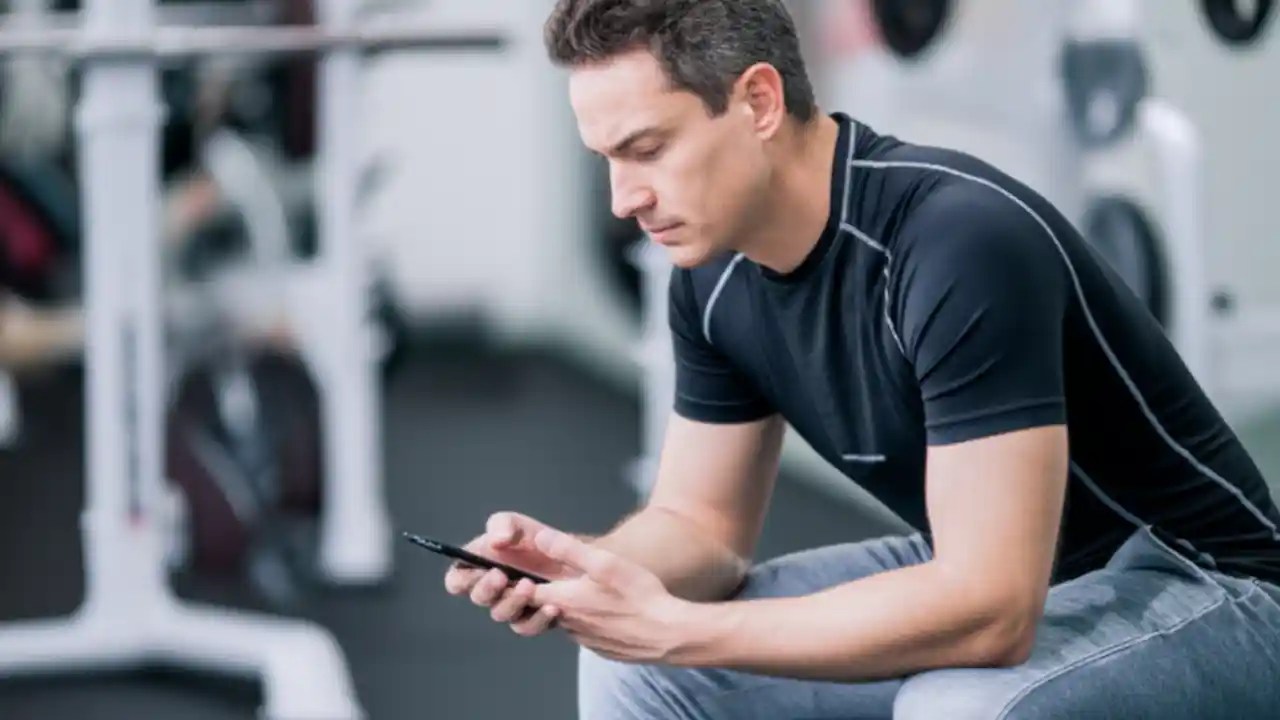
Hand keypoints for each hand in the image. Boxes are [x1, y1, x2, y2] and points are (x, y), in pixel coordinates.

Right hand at [444, 512, 580, 635]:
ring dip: (513, 602)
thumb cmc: (535, 539)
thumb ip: (503, 525)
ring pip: (502, 614)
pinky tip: (552, 607)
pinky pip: (529, 626)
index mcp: (480, 567)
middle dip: (487, 588)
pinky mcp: (533, 619)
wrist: (570, 556)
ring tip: (530, 585)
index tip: (480, 570)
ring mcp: (512, 607)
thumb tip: (495, 541)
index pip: (457, 581)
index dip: (462, 580)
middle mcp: (492, 591)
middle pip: (479, 598)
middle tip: (501, 576)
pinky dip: (539, 618)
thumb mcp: (518, 524)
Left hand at [531, 528, 690, 663]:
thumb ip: (569, 550)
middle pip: (543, 609)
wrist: (668, 634)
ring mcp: (585, 640)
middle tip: (550, 578)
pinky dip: (588, 621)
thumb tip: (539, 538)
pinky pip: (586, 632)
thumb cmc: (639, 595)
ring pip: (566, 621)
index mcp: (564, 601)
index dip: (518, 582)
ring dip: (567, 608)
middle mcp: (568, 625)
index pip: (525, 594)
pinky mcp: (602, 648)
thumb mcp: (605, 563)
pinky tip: (606, 610)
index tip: (516, 572)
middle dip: (542, 595)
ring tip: (583, 592)